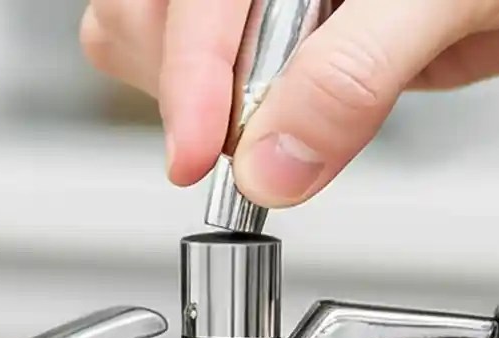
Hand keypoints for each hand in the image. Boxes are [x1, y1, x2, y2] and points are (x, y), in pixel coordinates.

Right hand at [80, 0, 498, 206]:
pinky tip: (280, 131)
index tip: (199, 153)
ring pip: (172, 49)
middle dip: (181, 85)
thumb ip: (352, 74)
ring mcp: (288, 7)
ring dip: (196, 105)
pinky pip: (240, 87)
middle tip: (236, 144)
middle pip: (147, 16)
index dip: (187, 75)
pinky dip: (238, 122)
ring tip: (264, 136)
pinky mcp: (317, 47)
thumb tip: (274, 161)